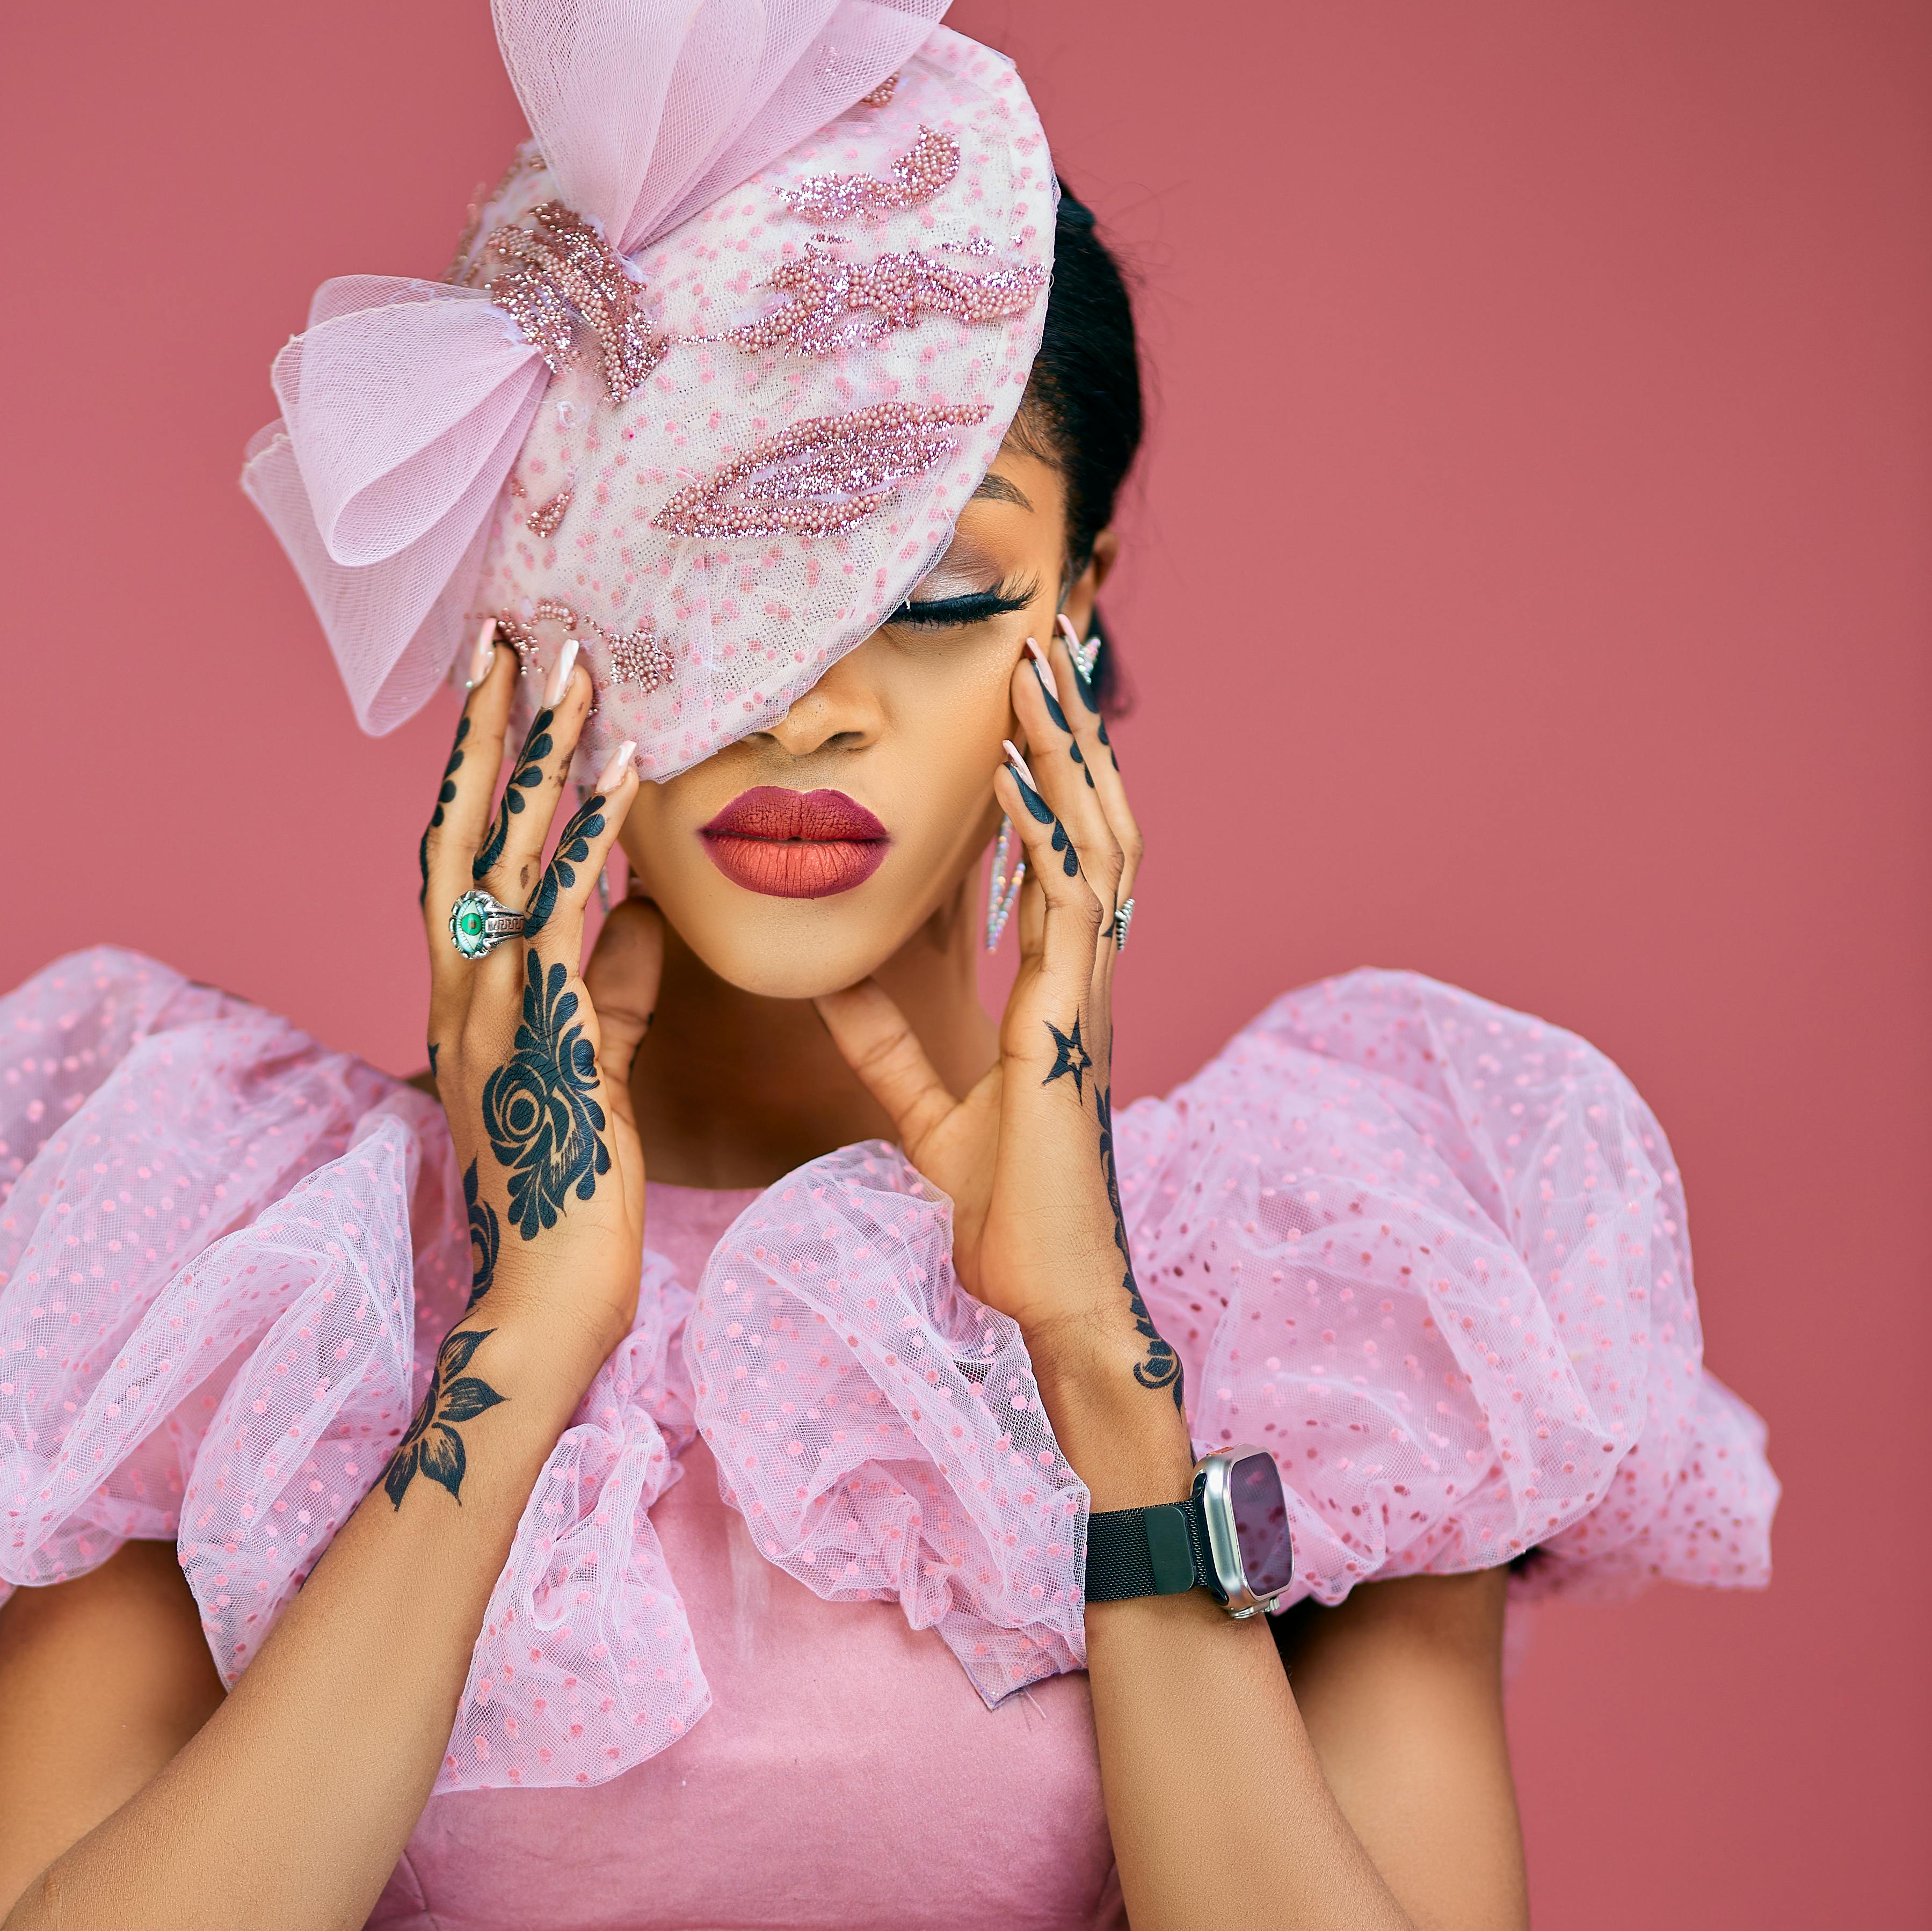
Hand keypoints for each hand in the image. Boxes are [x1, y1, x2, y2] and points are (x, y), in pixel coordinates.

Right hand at [420, 627, 660, 1382]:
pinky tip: (622, 773)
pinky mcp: (544, 1036)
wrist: (555, 1298)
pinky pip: (564, 915)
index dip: (472, 771)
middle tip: (508, 631)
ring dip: (536, 754)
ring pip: (503, 856)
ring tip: (573, 665)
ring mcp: (491, 1013)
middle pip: (459, 832)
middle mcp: (459, 995)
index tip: (494, 688)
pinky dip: (589, 838)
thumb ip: (604, 994)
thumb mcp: (588, 1074)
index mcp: (463, 1002)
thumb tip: (636, 921)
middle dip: (482, 730)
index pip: (460, 863)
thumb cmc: (575, 1197)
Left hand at [816, 622, 1188, 1420]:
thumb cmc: (1004, 1210)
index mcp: (1055, 987)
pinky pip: (1071, 904)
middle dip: (1070, 731)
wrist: (1044, 1287)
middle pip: (1094, 820)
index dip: (1045, 772)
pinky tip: (1020, 777)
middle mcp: (1083, 975)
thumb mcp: (925, 1107)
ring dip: (1071, 755)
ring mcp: (1087, 993)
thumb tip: (833, 976)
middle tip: (1041, 643)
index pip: (1058, 852)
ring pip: (1098, 840)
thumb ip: (887, 1039)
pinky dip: (1049, 833)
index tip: (1015, 699)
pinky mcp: (1070, 1021)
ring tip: (1041, 673)